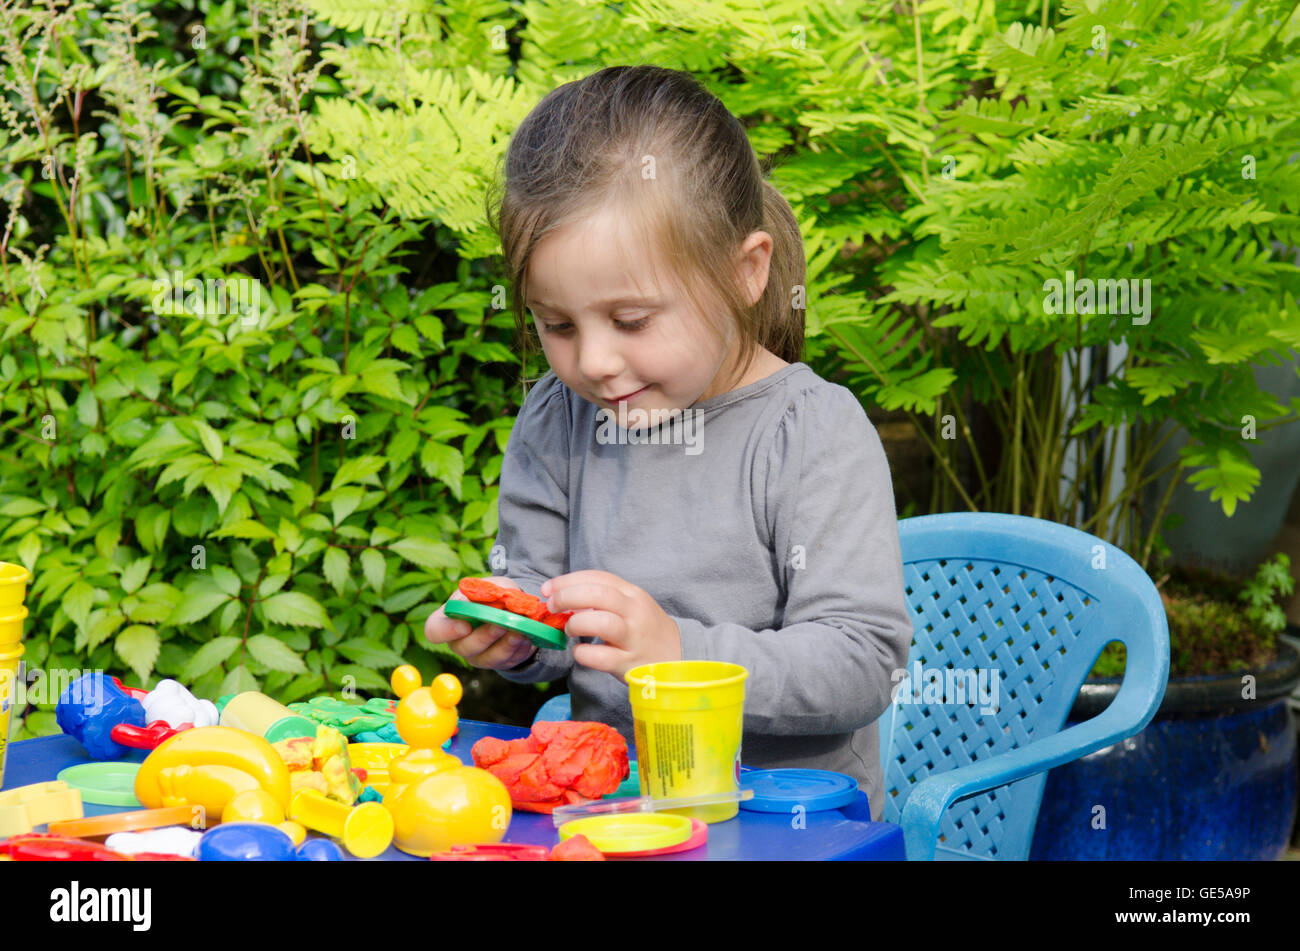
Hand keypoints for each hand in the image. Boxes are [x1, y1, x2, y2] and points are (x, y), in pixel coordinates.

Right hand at [424, 577, 537, 670]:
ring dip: (506, 644)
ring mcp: (477, 657)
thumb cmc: (493, 595)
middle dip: (485, 635)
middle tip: (502, 623)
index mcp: (447, 620)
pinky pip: (508, 660)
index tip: (465, 625)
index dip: (447, 631)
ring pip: (489, 658)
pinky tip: (527, 635)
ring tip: (520, 630)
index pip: (434, 631)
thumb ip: (492, 591)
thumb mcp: (493, 585)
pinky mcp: (498, 663)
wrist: (511, 609)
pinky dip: (519, 648)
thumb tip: (496, 600)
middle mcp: (458, 643)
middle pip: (465, 647)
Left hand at [540, 570, 680, 678]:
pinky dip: (583, 654)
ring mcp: (633, 638)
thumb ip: (603, 598)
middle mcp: (635, 613)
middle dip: (567, 596)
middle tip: (552, 606)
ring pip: (601, 622)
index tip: (548, 589)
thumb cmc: (645, 632)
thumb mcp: (631, 607)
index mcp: (633, 595)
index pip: (598, 577)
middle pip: (598, 594)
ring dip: (577, 623)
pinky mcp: (629, 664)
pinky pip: (601, 657)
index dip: (568, 580)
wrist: (678, 661)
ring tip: (570, 629)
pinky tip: (579, 653)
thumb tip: (563, 594)